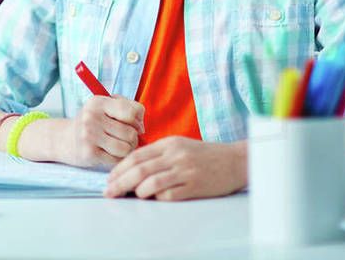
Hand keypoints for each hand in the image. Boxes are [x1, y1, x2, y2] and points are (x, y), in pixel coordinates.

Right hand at [60, 95, 144, 167]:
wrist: (64, 138)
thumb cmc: (93, 122)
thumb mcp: (106, 106)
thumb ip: (128, 108)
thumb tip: (141, 128)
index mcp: (98, 102)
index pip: (131, 112)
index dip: (138, 121)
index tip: (134, 125)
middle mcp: (92, 117)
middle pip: (131, 133)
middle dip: (132, 139)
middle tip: (123, 138)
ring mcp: (89, 135)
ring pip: (126, 148)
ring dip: (126, 150)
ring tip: (117, 146)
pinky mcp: (89, 153)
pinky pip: (117, 160)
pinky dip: (117, 159)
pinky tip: (108, 153)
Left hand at [104, 137, 246, 200]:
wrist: (235, 160)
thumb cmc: (204, 155)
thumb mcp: (179, 146)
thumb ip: (158, 154)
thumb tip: (133, 169)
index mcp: (168, 144)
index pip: (136, 155)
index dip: (119, 168)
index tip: (109, 179)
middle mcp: (175, 155)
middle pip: (139, 169)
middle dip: (120, 182)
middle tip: (110, 192)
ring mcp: (186, 171)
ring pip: (152, 182)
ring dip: (138, 192)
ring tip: (133, 196)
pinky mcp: (196, 186)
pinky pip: (170, 195)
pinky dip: (158, 198)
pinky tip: (155, 199)